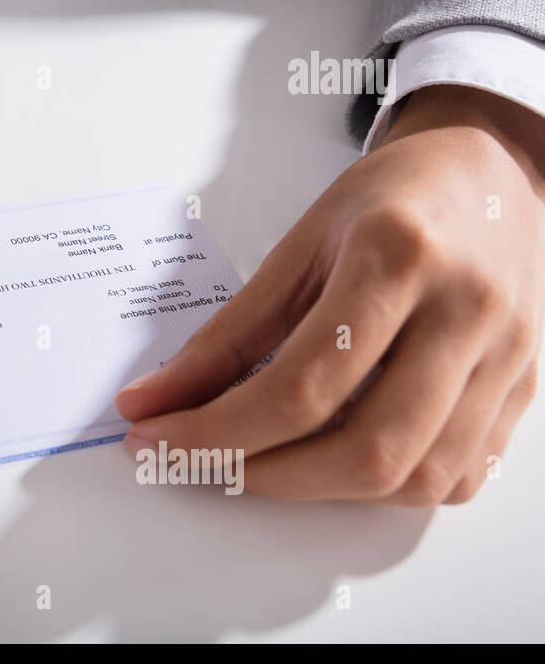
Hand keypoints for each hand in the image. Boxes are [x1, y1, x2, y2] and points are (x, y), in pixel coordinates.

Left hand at [116, 85, 544, 504]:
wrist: (490, 173)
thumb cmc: (391, 201)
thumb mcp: (297, 246)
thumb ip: (228, 334)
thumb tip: (155, 401)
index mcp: (398, 256)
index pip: (299, 386)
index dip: (216, 432)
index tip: (156, 437)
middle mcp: (465, 312)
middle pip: (365, 450)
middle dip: (265, 476)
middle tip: (200, 462)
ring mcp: (505, 358)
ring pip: (415, 479)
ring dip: (321, 490)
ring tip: (260, 460)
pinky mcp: (522, 390)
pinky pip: (456, 477)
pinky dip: (384, 487)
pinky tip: (335, 458)